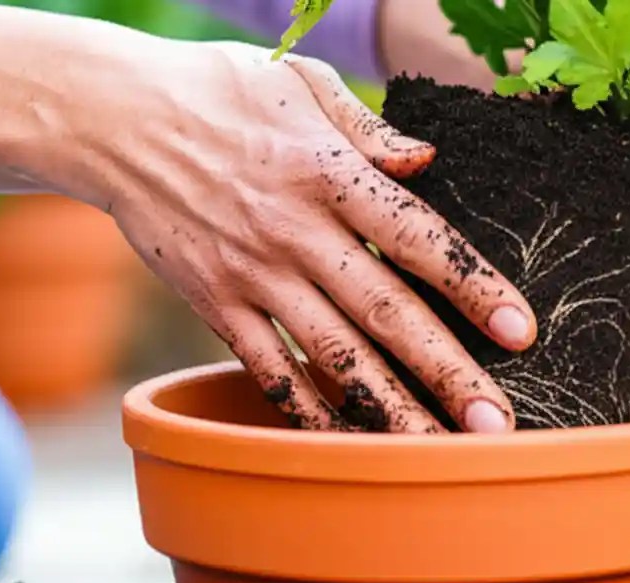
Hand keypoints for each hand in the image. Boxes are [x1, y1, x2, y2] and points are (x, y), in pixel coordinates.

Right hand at [0, 2, 535, 433]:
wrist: (110, 118)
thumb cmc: (217, 89)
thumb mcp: (298, 78)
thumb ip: (368, 125)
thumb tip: (426, 160)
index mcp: (329, 172)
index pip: (419, 239)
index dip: (474, 288)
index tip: (519, 332)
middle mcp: (296, 231)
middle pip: (386, 314)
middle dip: (447, 374)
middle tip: (498, 424)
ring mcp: (252, 274)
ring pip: (333, 357)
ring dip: (390, 411)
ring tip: (438, 456)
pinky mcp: (214, 304)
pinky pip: (268, 370)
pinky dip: (306, 411)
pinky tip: (347, 446)